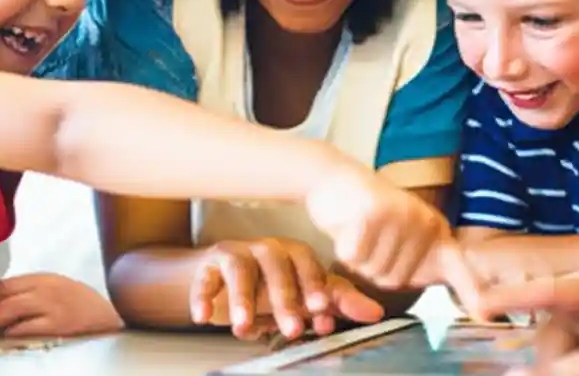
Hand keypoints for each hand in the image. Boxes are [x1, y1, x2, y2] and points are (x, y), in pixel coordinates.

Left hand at [0, 274, 123, 337]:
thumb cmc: (82, 310)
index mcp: (45, 279)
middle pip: (2, 295)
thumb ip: (31, 294)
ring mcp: (53, 305)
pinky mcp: (58, 324)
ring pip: (8, 309)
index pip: (3, 284)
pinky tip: (3, 337)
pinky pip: (24, 327)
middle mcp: (47, 288)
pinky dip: (9, 332)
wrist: (114, 320)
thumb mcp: (57, 292)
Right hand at [191, 238, 380, 340]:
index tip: (322, 311)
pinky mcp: (208, 266)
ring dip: (243, 300)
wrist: (221, 282)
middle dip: (285, 300)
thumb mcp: (303, 296)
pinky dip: (203, 296)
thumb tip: (375, 313)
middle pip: (277, 267)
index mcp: (294, 253)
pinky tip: (204, 317)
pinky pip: (205, 277)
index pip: (308, 264)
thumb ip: (337, 301)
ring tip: (244, 328)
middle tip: (292, 329)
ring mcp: (237, 254)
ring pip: (241, 269)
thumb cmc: (268, 288)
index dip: (315, 287)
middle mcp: (266, 248)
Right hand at [304, 166, 481, 313]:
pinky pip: (353, 258)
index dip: (471, 290)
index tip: (485, 313)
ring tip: (358, 234)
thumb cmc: (368, 213)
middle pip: (395, 280)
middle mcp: (421, 221)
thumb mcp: (403, 234)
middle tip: (368, 242)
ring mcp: (397, 216)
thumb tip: (457, 298)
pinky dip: (343, 250)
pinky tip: (346, 228)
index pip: (457, 264)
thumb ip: (424, 262)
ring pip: (373, 271)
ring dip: (358, 262)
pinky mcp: (370, 215)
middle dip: (373, 270)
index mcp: (434, 227)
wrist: (332, 177)